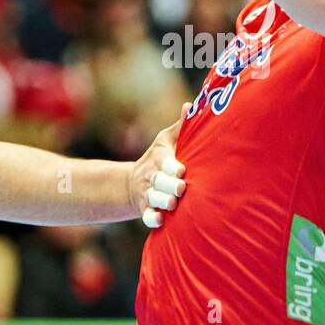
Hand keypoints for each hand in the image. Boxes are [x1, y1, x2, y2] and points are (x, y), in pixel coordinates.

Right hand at [131, 104, 189, 228]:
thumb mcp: (166, 140)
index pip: (164, 161)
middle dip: (169, 185)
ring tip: (173, 203)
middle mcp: (152, 176)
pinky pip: (147, 216)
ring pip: (153, 198)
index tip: (181, 169)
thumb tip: (192, 104)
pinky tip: (160, 220)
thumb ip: (181, 126)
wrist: (132, 183)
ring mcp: (147, 194)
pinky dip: (152, 219)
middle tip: (180, 187)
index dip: (171, 166)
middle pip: (159, 181)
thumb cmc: (159, 158)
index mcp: (159, 158)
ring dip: (163, 201)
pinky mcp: (145, 209)